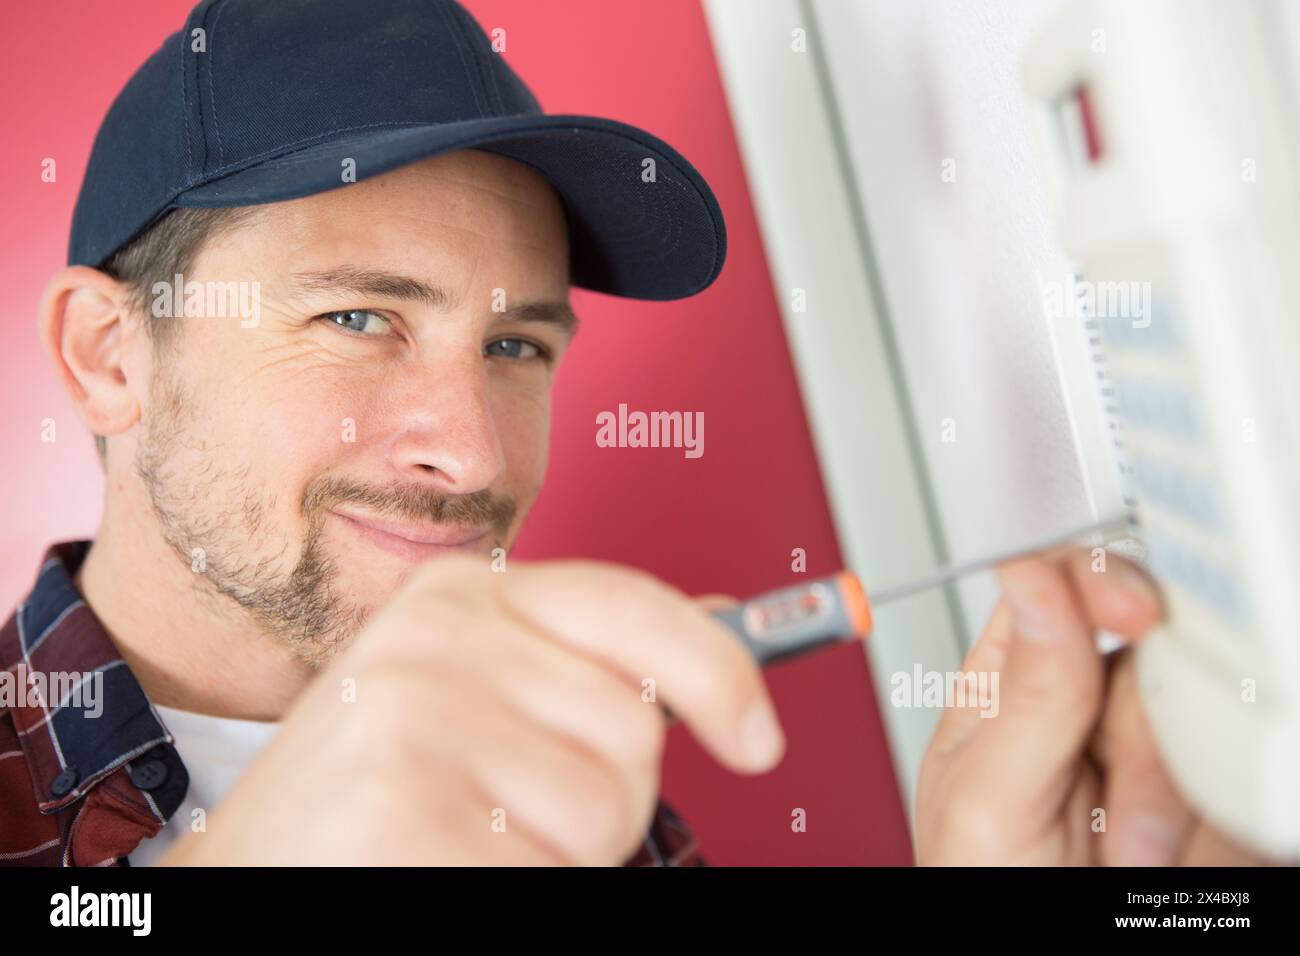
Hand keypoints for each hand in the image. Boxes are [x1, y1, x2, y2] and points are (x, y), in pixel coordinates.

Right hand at [160, 556, 783, 864]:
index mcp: (459, 600)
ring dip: (558, 853)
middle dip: (600, 796)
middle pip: (633, 732)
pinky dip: (519, 888)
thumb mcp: (472, 693)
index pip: (632, 607)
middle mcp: (435, 639)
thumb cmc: (378, 791)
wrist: (254, 868)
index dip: (720, 674)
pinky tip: (443, 863)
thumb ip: (580, 664)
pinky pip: (550, 873)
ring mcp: (414, 716)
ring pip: (605, 814)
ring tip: (466, 836)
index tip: (759, 739)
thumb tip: (724, 648)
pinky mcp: (404, 806)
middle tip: (499, 807)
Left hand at [914, 548, 1274, 864]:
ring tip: (1127, 866)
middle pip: (1155, 655)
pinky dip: (1217, 834)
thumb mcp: (989, 802)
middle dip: (1142, 744)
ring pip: (1207, 719)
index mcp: (1013, 687)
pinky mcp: (1212, 799)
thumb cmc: (986, 896)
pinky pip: (1242, 781)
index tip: (1130, 612)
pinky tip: (1168, 869)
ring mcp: (1156, 753)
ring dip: (1176, 806)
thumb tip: (1031, 576)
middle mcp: (1090, 708)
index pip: (1062, 589)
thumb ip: (1024, 693)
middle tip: (1117, 828)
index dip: (1100, 586)